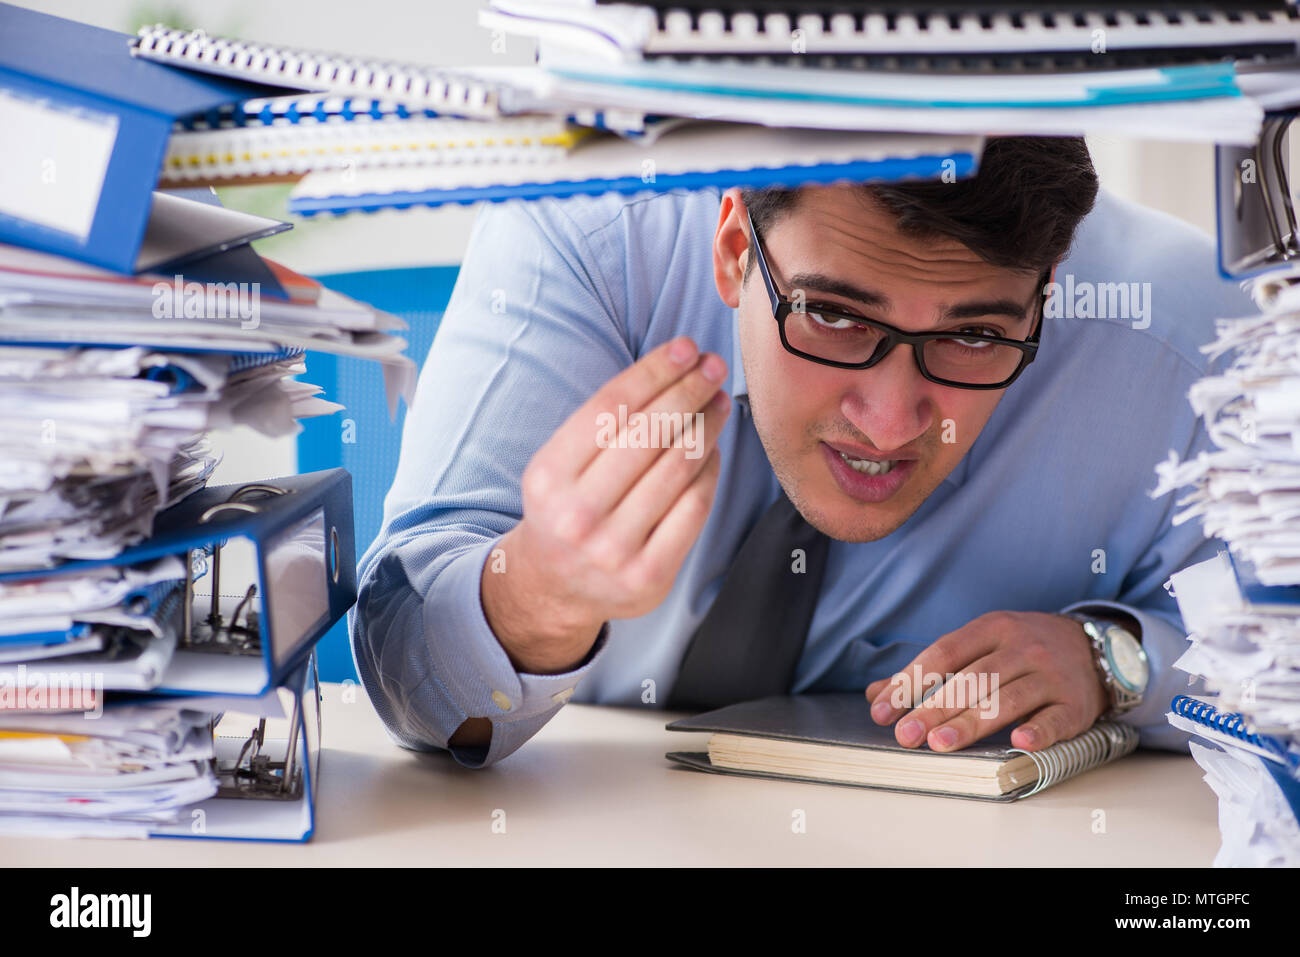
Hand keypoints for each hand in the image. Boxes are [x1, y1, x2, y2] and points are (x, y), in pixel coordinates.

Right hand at [481, 336, 729, 673]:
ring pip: (676, 468)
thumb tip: (679, 368)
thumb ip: (606, 424)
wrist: (554, 586)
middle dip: (689, 391)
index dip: (654, 371)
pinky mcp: (649, 575)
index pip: (610, 407)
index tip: (686, 348)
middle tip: (714, 366)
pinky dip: (709, 471)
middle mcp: (576, 515)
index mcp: (548, 477)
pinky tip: (712, 449)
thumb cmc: (568, 508)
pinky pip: (694, 507)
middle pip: (648, 434)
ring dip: (706, 426)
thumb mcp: (561, 464)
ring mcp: (614, 549)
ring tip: (719, 402)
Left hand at [864, 611, 1108, 752]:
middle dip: (934, 708)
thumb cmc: (1022, 650)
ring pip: (1007, 699)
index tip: (882, 712)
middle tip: (906, 735)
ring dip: (973, 722)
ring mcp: (1050, 675)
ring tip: (941, 743)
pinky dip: (1038, 731)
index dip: (910, 683)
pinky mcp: (1076, 704)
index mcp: (991, 628)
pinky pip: (1056, 719)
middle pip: (971, 680)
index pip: (943, 654)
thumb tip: (878, 696)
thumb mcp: (979, 645)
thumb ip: (930, 670)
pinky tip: (1017, 743)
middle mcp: (1021, 647)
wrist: (1095, 647)